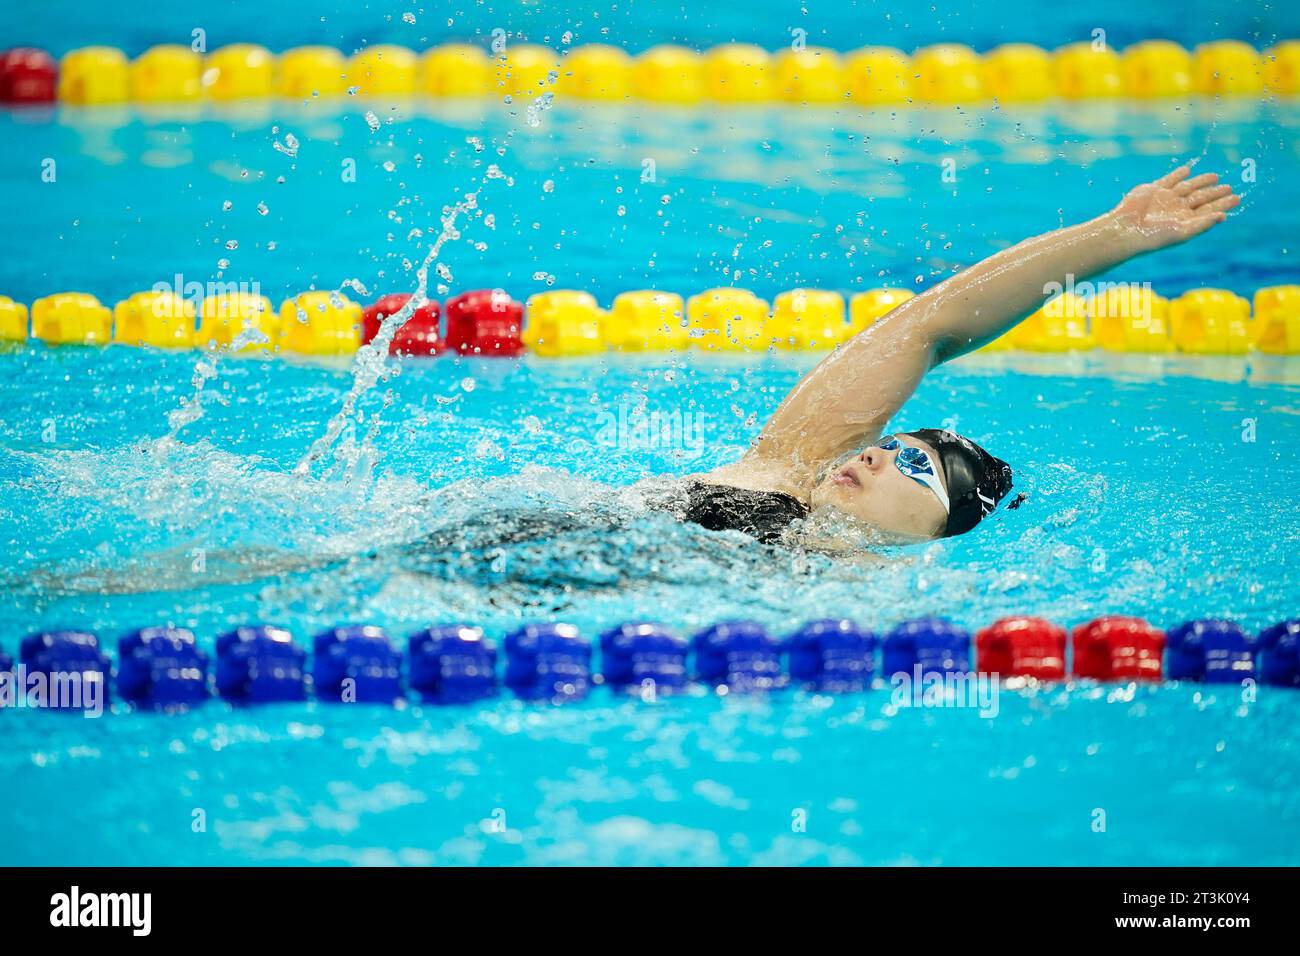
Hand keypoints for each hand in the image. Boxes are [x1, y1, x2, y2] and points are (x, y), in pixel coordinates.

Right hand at [1110, 165, 1240, 253]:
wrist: (1127, 229)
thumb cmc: (1154, 236)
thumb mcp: (1182, 232)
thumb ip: (1203, 224)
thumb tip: (1223, 216)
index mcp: (1184, 220)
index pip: (1208, 210)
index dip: (1222, 204)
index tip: (1236, 198)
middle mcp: (1176, 209)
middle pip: (1200, 198)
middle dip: (1215, 193)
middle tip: (1229, 187)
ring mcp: (1165, 198)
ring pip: (1188, 187)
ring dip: (1201, 181)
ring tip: (1215, 176)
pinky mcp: (1153, 190)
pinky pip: (1169, 179)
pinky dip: (1178, 174)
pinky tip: (1188, 170)